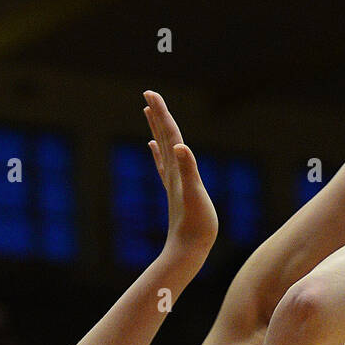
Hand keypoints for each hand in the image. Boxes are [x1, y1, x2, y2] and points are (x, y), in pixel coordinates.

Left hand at [143, 91, 217, 258]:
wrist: (187, 251)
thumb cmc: (196, 225)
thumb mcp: (195, 194)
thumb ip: (188, 168)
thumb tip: (180, 146)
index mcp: (177, 169)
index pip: (169, 135)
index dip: (162, 113)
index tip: (150, 93)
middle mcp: (172, 173)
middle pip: (163, 137)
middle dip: (157, 115)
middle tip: (149, 94)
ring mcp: (172, 182)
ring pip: (162, 149)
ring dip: (157, 130)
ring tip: (149, 113)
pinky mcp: (175, 192)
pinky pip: (164, 166)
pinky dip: (159, 153)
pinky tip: (152, 147)